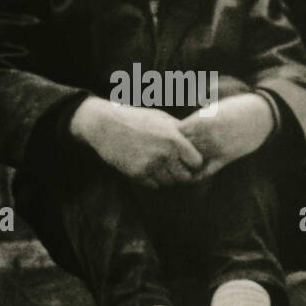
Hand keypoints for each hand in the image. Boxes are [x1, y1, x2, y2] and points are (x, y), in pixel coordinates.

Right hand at [69, 96, 202, 188]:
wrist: (105, 125)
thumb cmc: (137, 119)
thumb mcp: (162, 119)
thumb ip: (181, 131)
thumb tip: (200, 138)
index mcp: (174, 139)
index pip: (197, 163)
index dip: (194, 163)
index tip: (188, 159)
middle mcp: (165, 154)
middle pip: (185, 177)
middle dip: (182, 173)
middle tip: (174, 167)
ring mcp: (151, 165)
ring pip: (170, 183)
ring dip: (168, 178)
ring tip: (160, 166)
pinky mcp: (137, 174)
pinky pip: (154, 185)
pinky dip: (154, 180)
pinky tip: (148, 168)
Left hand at [176, 93, 274, 179]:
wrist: (260, 115)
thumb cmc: (235, 109)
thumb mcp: (211, 110)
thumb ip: (194, 121)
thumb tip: (177, 129)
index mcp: (200, 121)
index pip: (174, 134)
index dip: (170, 138)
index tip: (169, 140)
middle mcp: (206, 135)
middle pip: (179, 148)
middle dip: (174, 152)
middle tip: (170, 156)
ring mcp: (216, 148)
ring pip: (190, 161)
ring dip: (184, 164)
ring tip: (178, 165)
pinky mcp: (226, 157)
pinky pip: (206, 171)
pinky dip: (197, 175)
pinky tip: (193, 174)